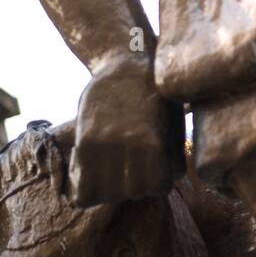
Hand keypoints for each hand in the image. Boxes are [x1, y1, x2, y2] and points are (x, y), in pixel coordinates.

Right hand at [68, 55, 181, 206]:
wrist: (126, 62)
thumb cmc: (156, 97)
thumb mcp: (174, 124)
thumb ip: (172, 157)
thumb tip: (168, 183)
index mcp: (156, 142)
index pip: (157, 189)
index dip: (155, 182)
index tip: (150, 170)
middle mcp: (130, 144)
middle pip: (130, 194)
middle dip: (131, 187)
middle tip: (128, 169)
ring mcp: (106, 141)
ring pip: (102, 194)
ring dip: (106, 188)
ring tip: (108, 171)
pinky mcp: (85, 136)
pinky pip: (81, 183)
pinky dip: (84, 183)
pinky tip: (89, 167)